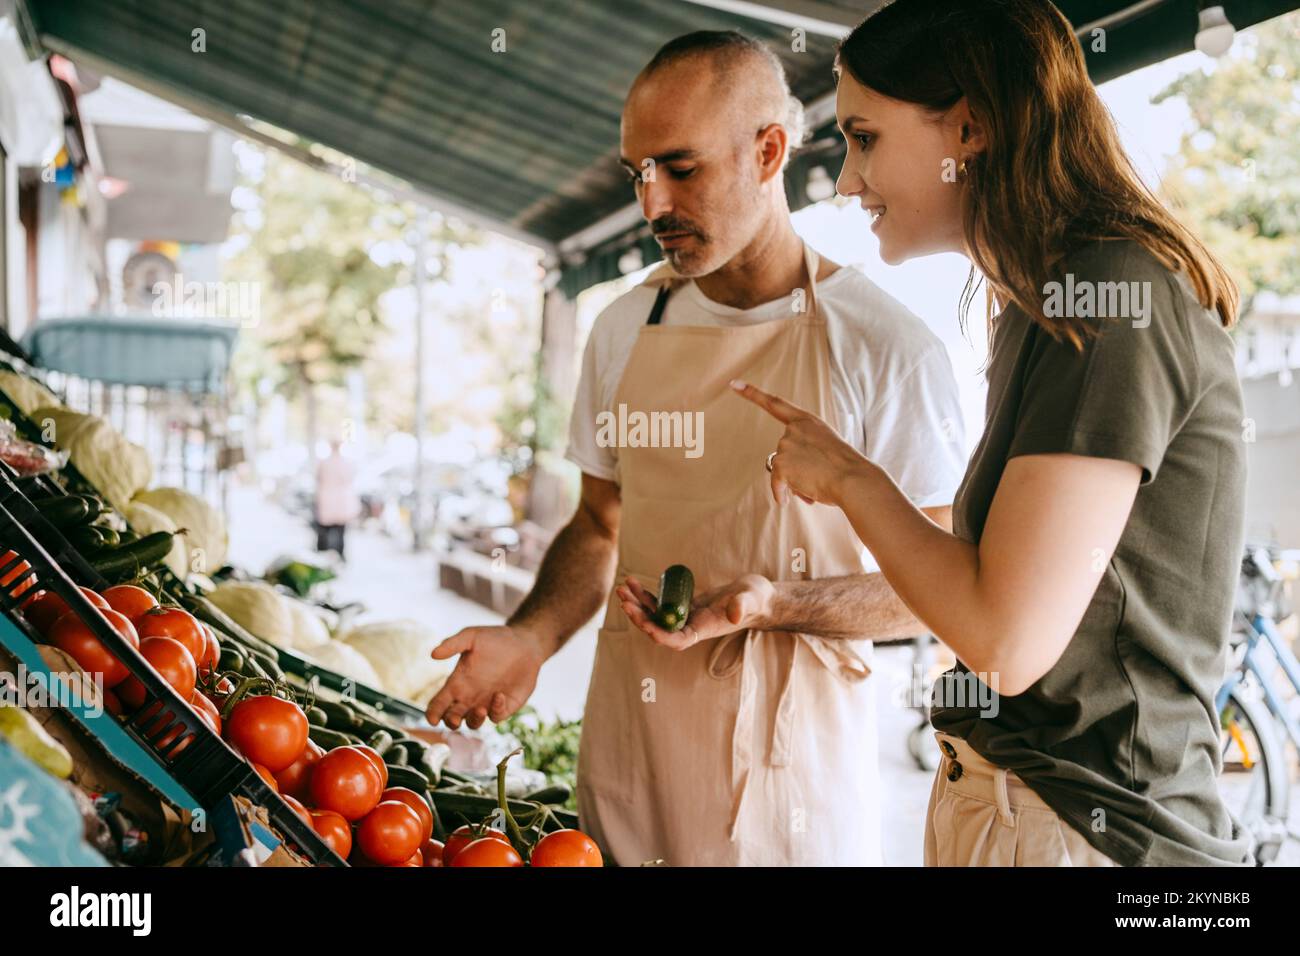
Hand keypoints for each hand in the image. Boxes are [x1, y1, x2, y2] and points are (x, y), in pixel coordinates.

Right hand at [424, 625, 547, 729]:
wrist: (523, 643)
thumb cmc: (494, 639)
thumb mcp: (471, 636)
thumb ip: (453, 644)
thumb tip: (433, 654)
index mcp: (457, 683)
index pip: (439, 703)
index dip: (433, 713)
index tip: (431, 719)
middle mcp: (469, 697)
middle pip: (452, 718)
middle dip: (451, 722)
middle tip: (455, 718)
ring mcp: (486, 703)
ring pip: (474, 723)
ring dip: (474, 720)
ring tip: (480, 710)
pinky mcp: (505, 706)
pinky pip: (496, 716)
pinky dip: (496, 710)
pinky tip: (500, 695)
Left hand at [617, 573, 775, 650]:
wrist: (756, 596)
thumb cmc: (756, 599)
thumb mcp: (751, 599)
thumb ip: (743, 606)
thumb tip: (734, 614)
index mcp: (705, 629)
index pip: (677, 640)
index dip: (660, 635)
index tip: (645, 625)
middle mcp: (692, 627)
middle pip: (659, 628)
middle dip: (639, 616)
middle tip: (624, 599)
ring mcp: (686, 617)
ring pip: (655, 616)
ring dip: (637, 604)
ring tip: (622, 588)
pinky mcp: (684, 606)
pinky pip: (660, 604)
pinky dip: (646, 595)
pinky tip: (634, 584)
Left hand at [730, 378, 869, 506]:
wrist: (852, 479)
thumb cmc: (846, 469)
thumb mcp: (828, 448)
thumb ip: (806, 452)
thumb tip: (788, 477)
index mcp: (807, 421)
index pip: (775, 404)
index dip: (753, 394)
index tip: (734, 384)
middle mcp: (793, 430)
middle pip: (782, 453)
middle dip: (795, 469)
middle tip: (818, 475)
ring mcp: (786, 445)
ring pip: (781, 470)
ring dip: (794, 482)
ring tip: (815, 484)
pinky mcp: (780, 463)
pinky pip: (776, 484)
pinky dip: (782, 493)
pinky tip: (789, 500)